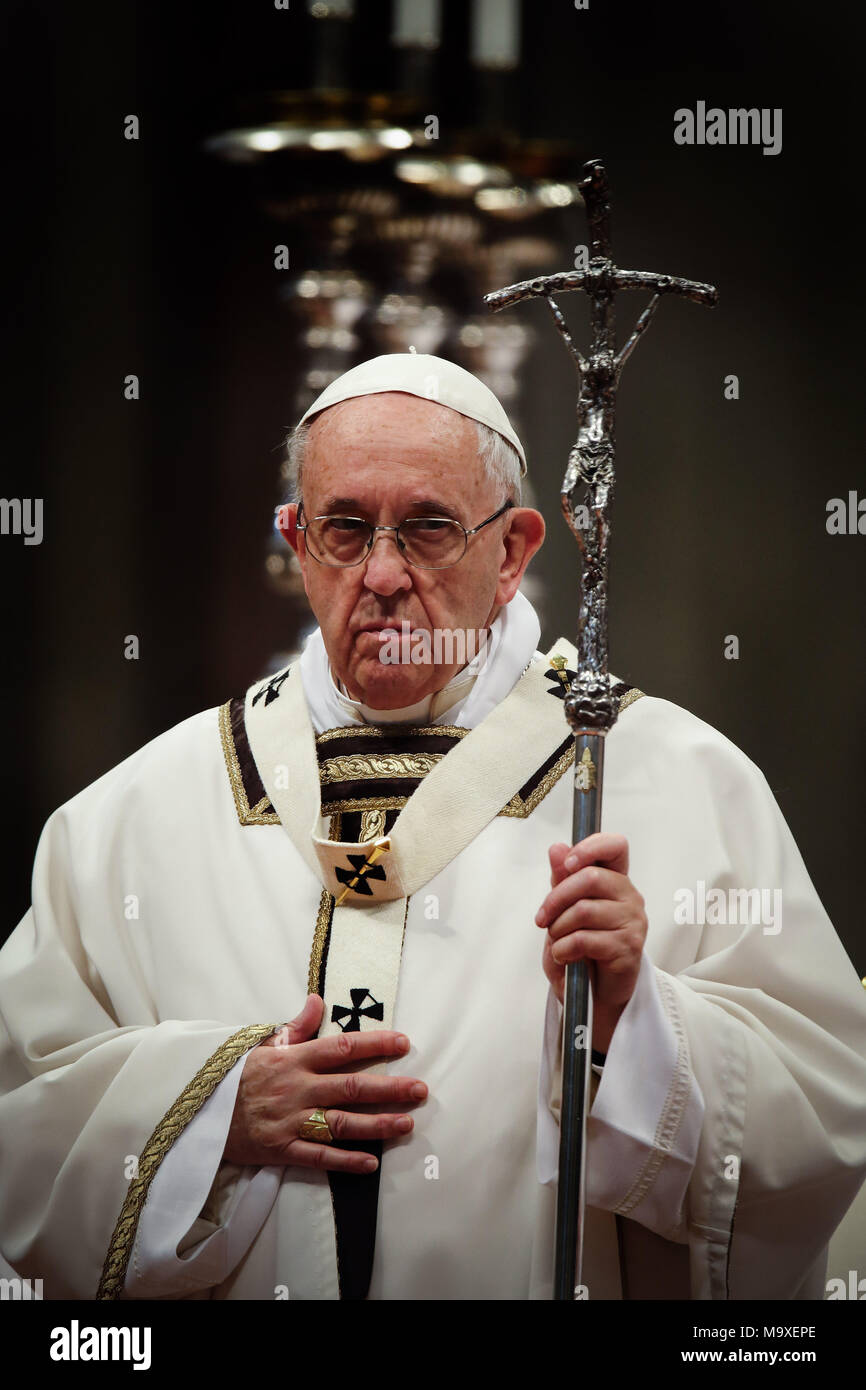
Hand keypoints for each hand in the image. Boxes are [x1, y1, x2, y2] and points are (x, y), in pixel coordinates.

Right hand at [223, 995, 426, 1173]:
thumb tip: (317, 1000)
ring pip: (342, 1124)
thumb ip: (295, 1026)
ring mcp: (291, 1122)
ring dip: (377, 1125)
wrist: (199, 1113)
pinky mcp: (282, 1150)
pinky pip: (319, 1157)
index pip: (342, 1048)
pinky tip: (371, 1162)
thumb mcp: (263, 1044)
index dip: (375, 1045)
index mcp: (293, 1060)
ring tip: (407, 1124)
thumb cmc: (236, 1076)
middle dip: (390, 1089)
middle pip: (351, 1088)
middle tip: (420, 1090)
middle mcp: (297, 1090)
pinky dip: (345, 1161)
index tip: (403, 1043)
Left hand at [535, 833, 647, 1052]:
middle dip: (556, 897)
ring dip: (559, 929)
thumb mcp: (563, 913)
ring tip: (557, 941)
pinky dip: (564, 949)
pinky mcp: (629, 948)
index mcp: (615, 881)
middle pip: (591, 877)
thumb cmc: (580, 951)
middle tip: (542, 919)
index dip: (591, 846)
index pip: (615, 846)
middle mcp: (630, 897)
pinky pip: (585, 939)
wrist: (594, 996)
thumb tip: (556, 848)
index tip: (568, 863)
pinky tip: (565, 956)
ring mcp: (633, 922)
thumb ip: (562, 880)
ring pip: (584, 910)